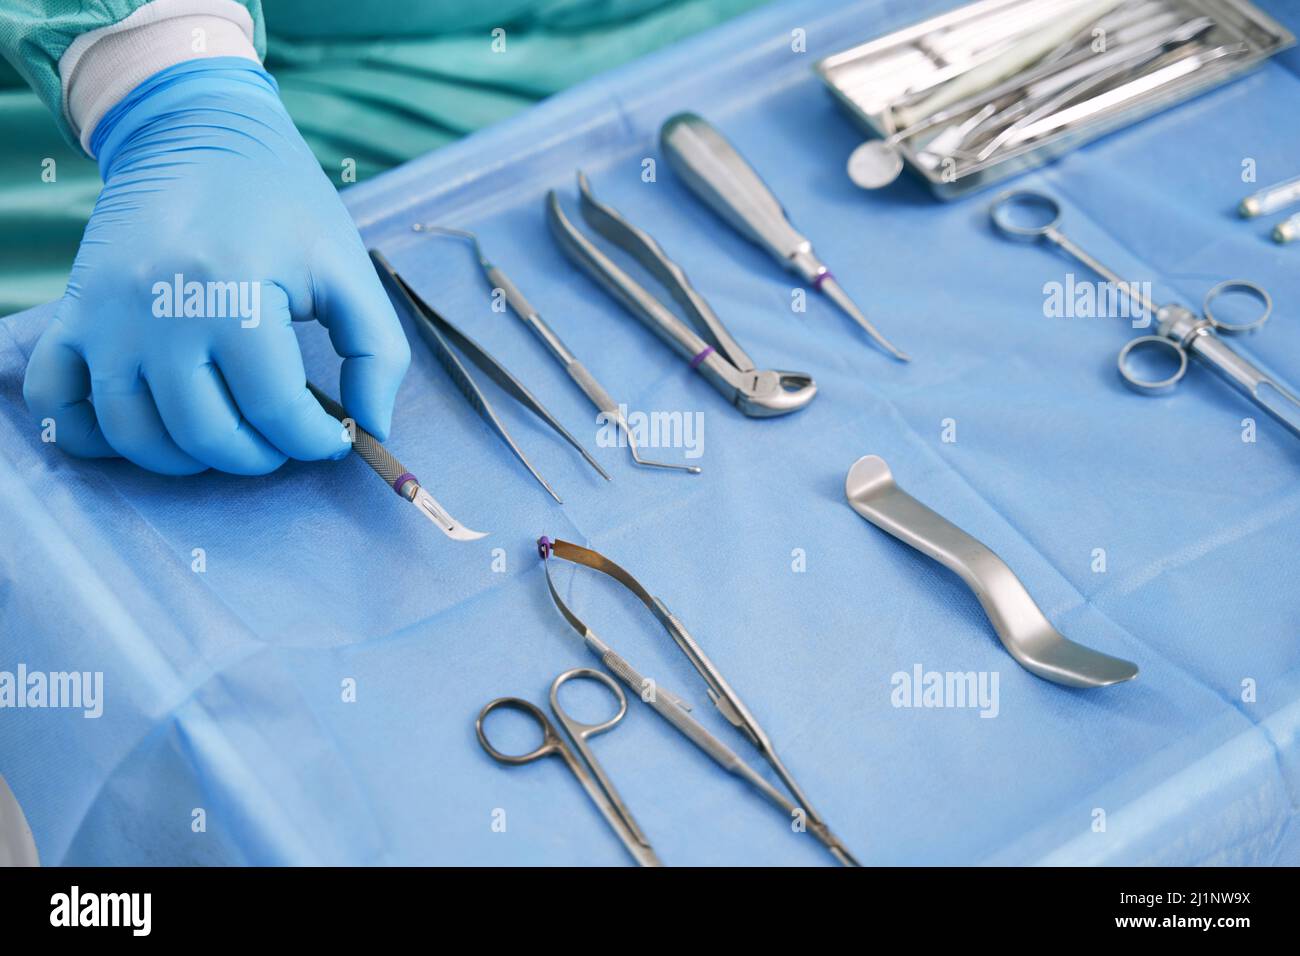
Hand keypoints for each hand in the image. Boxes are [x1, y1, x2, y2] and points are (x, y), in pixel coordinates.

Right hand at [24, 59, 409, 474]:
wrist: (193, 132)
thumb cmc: (281, 203)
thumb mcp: (345, 265)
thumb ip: (376, 350)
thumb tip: (374, 427)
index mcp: (234, 292)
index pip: (276, 410)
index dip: (314, 440)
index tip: (333, 436)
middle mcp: (159, 311)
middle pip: (205, 435)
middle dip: (257, 456)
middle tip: (282, 438)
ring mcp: (106, 318)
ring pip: (134, 436)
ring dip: (188, 459)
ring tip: (228, 436)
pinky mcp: (74, 316)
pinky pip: (57, 401)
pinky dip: (94, 436)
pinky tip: (147, 429)